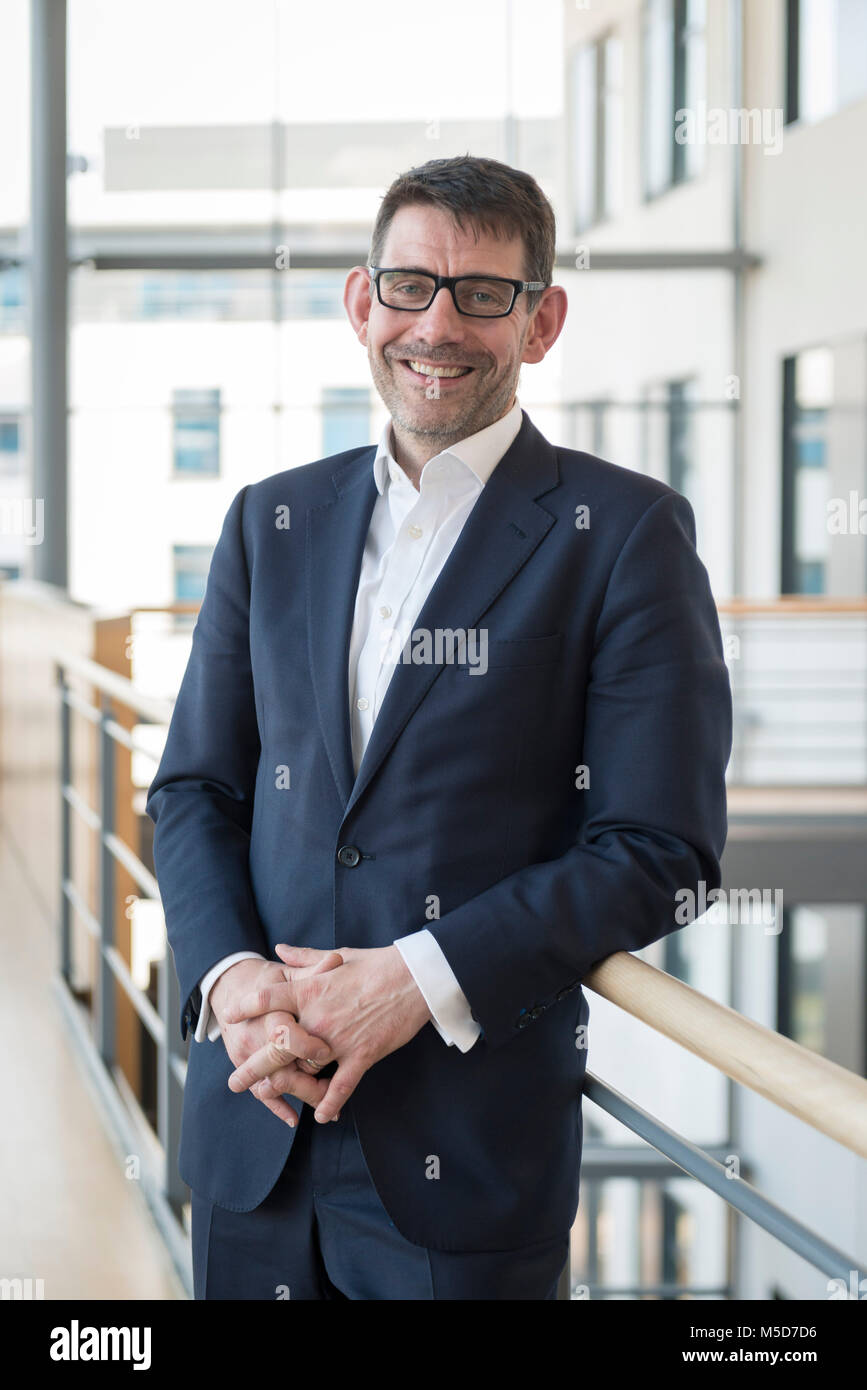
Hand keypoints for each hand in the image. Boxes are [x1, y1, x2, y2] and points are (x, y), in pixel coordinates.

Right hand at [210, 954, 341, 1126]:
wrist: (229, 985)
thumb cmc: (268, 978)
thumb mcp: (289, 974)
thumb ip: (313, 970)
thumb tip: (337, 960)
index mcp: (268, 1012)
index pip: (285, 1034)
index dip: (306, 1045)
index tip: (326, 1051)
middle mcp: (255, 1036)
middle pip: (278, 1066)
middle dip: (305, 1079)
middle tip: (328, 1086)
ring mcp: (247, 1055)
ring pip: (272, 1083)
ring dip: (298, 1095)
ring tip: (322, 1100)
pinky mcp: (243, 1066)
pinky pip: (260, 1093)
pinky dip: (277, 1108)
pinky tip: (294, 1118)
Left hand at [224, 943, 431, 1122]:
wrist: (414, 977)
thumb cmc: (375, 963)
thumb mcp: (336, 955)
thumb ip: (304, 958)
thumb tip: (279, 949)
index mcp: (311, 988)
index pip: (268, 999)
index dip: (246, 1008)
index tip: (230, 1017)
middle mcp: (318, 1016)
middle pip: (276, 1046)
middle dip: (252, 1067)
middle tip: (235, 1083)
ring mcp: (339, 1038)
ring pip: (305, 1070)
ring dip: (288, 1087)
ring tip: (270, 1098)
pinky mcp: (362, 1053)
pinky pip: (342, 1085)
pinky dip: (331, 1102)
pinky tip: (322, 1116)